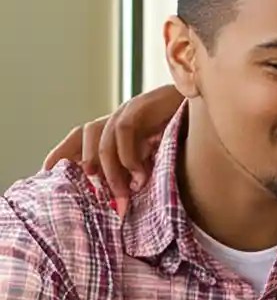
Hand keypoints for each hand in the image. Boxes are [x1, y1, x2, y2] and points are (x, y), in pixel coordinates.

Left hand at [42, 84, 183, 215]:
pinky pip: (123, 133)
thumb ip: (139, 164)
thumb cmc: (184, 129)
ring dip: (112, 172)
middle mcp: (116, 116)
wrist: (206, 103)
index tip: (46, 172)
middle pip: (84, 137)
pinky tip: (141, 174)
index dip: (61, 151)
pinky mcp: (140, 107)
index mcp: (116, 125)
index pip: (79, 135)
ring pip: (104, 142)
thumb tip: (128, 191)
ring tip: (124, 193)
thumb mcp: (156, 149)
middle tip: (101, 196)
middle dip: (88, 170)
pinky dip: (129, 157)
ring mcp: (127, 110)